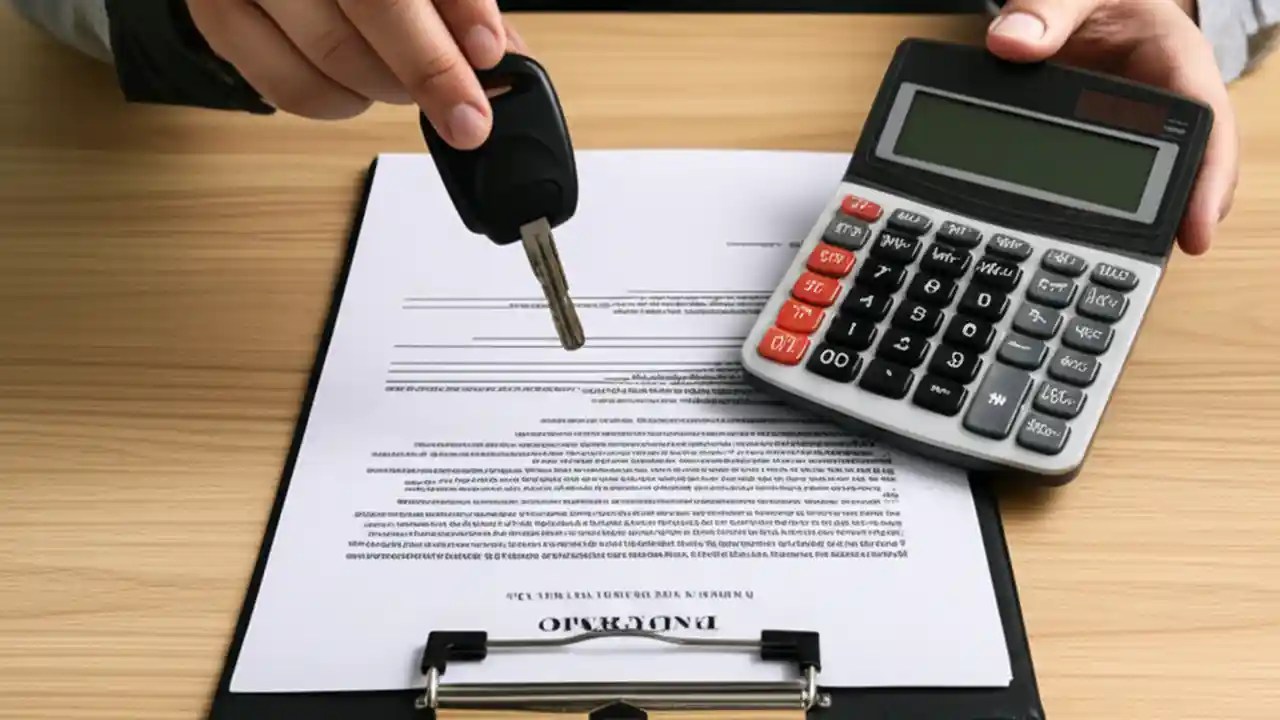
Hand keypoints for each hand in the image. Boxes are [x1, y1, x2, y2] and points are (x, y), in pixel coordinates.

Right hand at [186, 0, 529, 148]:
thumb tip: (502, 53)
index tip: (489, 52)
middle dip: (433, 72)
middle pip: (374, 6)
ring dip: (390, 89)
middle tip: (469, 114)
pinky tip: (358, 85)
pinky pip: (288, 88)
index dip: (462, 8)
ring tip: (411, 83)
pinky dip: (339, 103)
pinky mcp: (217, 15)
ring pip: (333, 59)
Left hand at [985, 0, 1237, 255]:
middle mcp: (1164, 101)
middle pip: (1188, 169)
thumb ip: (1046, 10)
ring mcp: (1136, 128)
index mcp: (1176, 60)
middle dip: (1179, 218)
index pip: (1204, 123)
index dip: (1207, 179)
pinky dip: (1099, 214)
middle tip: (1153, 264)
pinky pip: (1106, 180)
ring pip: (1152, 184)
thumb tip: (1011, 45)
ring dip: (1140, 226)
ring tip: (1119, 270)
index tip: (1198, 228)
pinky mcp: (1103, 142)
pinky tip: (1078, 247)